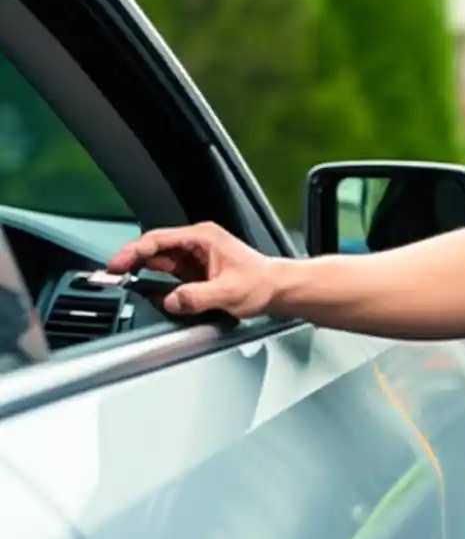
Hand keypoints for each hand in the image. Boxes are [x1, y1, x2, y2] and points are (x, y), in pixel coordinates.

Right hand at [107, 222, 276, 317]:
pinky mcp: (196, 274)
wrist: (279, 291)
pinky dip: (156, 283)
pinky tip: (147, 291)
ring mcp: (195, 259)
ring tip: (123, 283)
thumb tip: (171, 300)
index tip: (117, 264)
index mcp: (203, 238)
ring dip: (142, 272)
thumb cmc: (262, 284)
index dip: (134, 251)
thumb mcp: (229, 292)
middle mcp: (197, 245)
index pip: (159, 239)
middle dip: (132, 261)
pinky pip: (169, 276)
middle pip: (154, 249)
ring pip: (159, 262)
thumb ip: (197, 296)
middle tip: (112, 276)